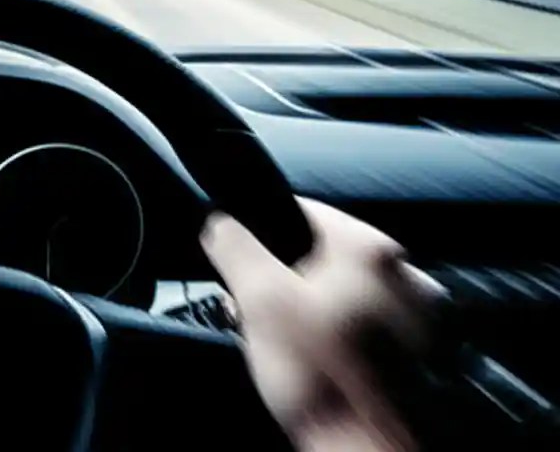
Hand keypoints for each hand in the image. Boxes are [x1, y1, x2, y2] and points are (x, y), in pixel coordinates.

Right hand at [201, 197, 443, 451]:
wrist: (364, 443)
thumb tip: (220, 222)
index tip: (242, 261)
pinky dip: (337, 331)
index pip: (303, 210)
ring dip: (310, 306)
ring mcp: (418, 314)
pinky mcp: (418, 350)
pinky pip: (364, 322)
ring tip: (284, 339)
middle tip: (258, 309)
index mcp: (370, 247)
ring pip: (344, 290)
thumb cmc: (319, 376)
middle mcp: (405, 272)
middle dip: (284, 276)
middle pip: (324, 254)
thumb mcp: (258, 299)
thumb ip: (234, 247)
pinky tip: (316, 357)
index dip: (262, 233)